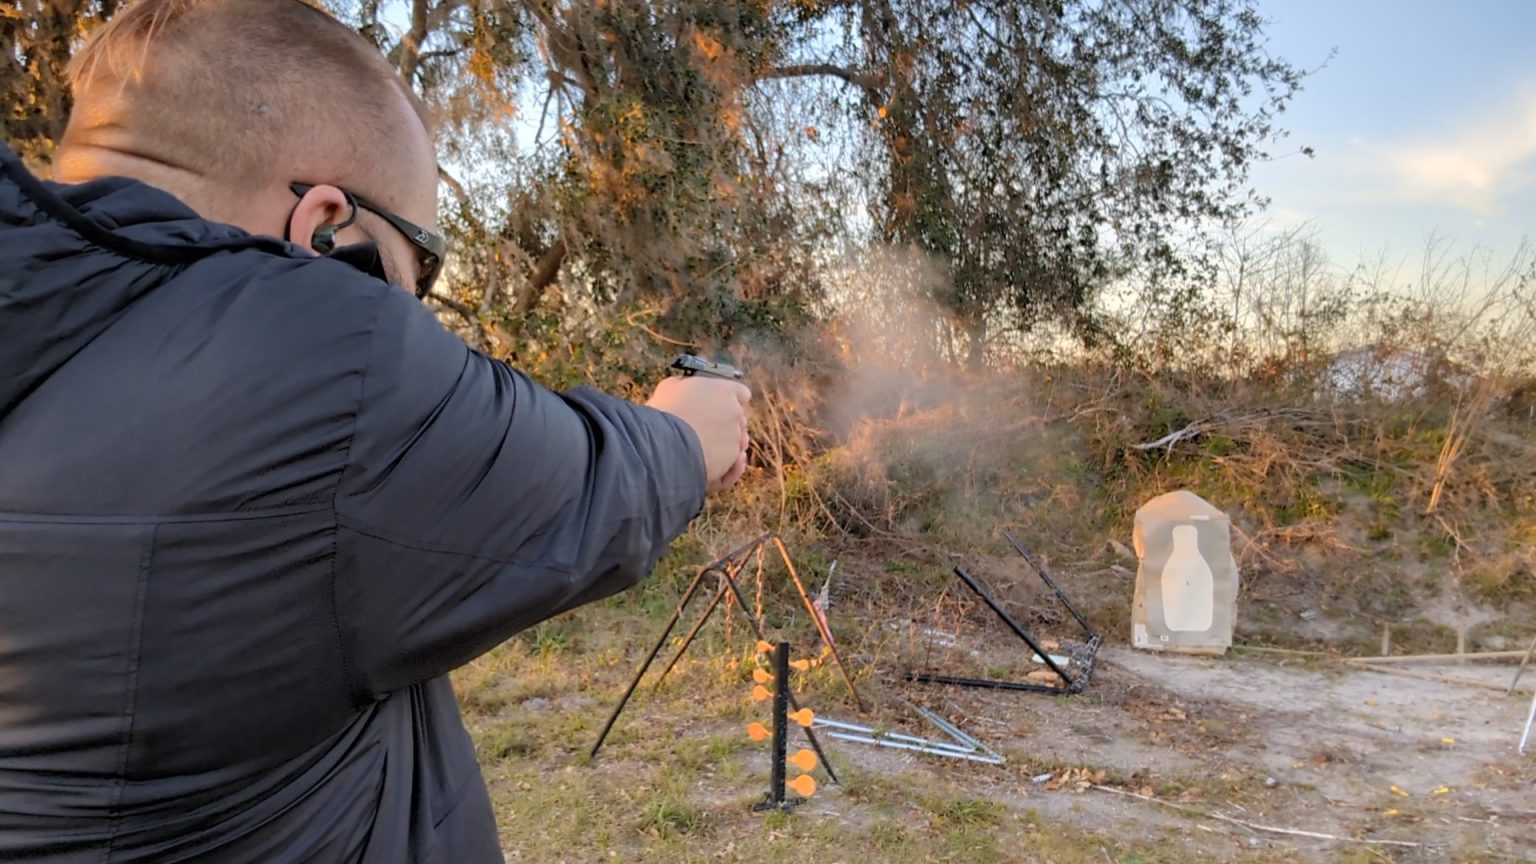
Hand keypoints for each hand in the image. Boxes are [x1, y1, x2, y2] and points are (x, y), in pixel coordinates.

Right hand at [646, 376, 751, 493]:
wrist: (663, 443)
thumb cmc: (664, 413)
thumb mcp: (670, 387)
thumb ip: (685, 385)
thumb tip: (683, 388)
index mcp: (723, 390)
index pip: (740, 393)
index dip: (730, 400)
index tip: (720, 405)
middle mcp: (734, 412)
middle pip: (739, 418)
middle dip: (727, 422)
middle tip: (709, 428)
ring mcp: (735, 436)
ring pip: (737, 441)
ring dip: (726, 443)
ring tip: (707, 447)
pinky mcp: (731, 459)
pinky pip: (734, 462)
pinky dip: (727, 464)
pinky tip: (714, 461)